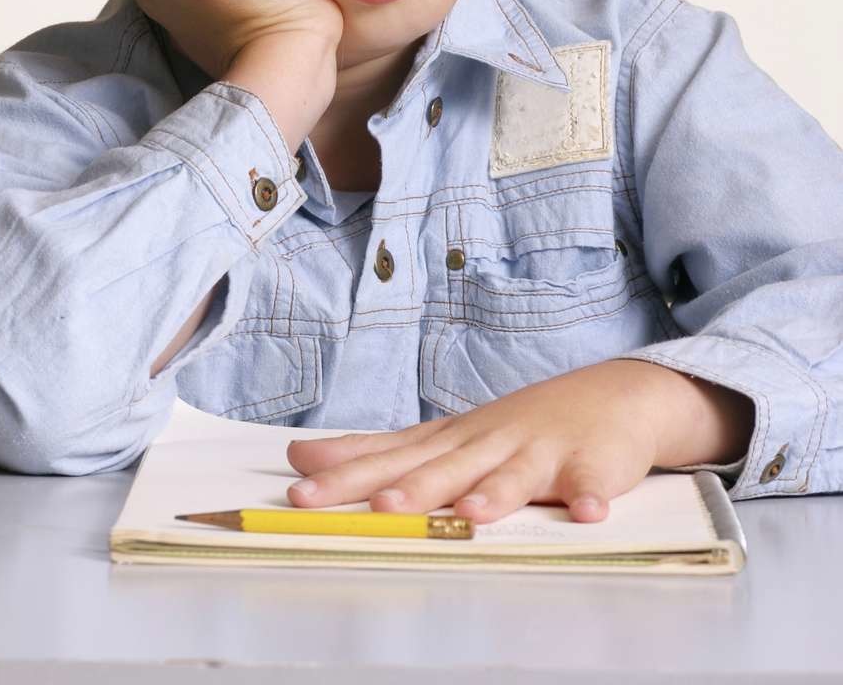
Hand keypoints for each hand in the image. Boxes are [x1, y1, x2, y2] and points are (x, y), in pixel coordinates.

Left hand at [285, 361, 667, 523]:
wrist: (608, 396)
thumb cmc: (514, 428)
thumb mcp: (442, 437)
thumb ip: (377, 453)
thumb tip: (301, 458)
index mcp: (450, 442)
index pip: (390, 459)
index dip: (346, 477)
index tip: (300, 491)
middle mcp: (487, 443)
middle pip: (444, 468)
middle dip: (411, 489)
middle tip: (376, 508)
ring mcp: (539, 452)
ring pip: (513, 475)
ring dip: (493, 494)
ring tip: (470, 513)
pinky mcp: (590, 465)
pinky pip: (590, 483)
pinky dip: (588, 495)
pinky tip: (585, 512)